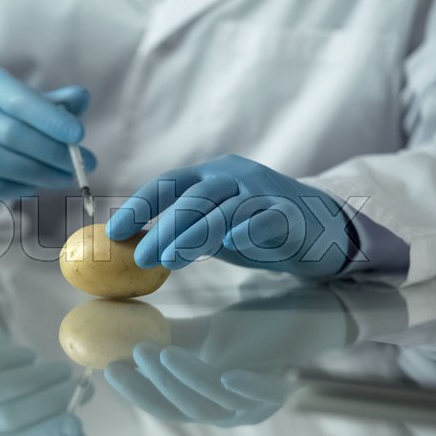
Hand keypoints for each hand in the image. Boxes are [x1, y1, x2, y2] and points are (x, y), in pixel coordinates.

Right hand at [0, 66, 96, 198]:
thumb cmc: (9, 115)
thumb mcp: (32, 101)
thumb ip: (57, 102)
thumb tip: (81, 98)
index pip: (19, 101)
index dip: (50, 119)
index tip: (79, 135)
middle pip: (10, 134)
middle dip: (51, 152)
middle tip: (81, 164)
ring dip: (36, 173)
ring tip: (64, 177)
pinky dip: (13, 188)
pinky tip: (34, 185)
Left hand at [0, 305, 88, 435]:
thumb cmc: (14, 395)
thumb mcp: (32, 418)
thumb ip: (55, 428)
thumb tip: (78, 435)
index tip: (77, 424)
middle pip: (7, 418)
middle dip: (49, 403)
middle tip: (80, 389)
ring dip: (37, 378)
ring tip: (64, 370)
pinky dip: (11, 357)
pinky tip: (30, 356)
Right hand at [104, 288, 349, 425]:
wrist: (305, 315)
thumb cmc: (253, 327)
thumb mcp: (205, 332)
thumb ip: (170, 338)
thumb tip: (121, 327)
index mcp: (210, 403)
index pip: (167, 406)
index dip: (138, 393)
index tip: (110, 371)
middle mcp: (231, 412)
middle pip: (186, 410)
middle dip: (154, 387)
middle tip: (130, 357)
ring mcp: (257, 404)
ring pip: (215, 401)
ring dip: (184, 380)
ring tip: (158, 351)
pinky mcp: (282, 387)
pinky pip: (260, 393)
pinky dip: (244, 386)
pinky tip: (226, 373)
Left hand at [106, 155, 358, 276]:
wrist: (320, 228)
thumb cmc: (256, 227)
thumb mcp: (213, 225)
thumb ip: (181, 229)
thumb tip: (134, 245)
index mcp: (211, 174)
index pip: (169, 183)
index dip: (140, 204)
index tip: (115, 231)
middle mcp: (235, 176)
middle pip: (195, 197)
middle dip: (163, 225)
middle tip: (140, 256)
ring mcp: (264, 192)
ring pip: (224, 209)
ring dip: (193, 235)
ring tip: (168, 261)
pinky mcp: (290, 214)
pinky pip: (264, 220)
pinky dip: (244, 231)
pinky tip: (224, 247)